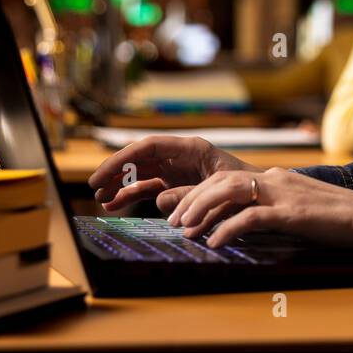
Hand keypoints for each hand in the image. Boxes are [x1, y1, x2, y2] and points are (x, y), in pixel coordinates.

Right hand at [88, 135, 264, 213]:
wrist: (258, 195)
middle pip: (139, 159)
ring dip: (119, 184)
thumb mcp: (216, 187)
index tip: (101, 174)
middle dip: (115, 171)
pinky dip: (131, 195)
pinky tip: (114, 205)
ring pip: (140, 173)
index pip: (148, 147)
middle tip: (94, 187)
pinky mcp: (176, 185)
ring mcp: (176, 170)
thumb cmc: (242, 185)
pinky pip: (148, 187)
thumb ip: (187, 193)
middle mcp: (179, 156)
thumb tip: (159, 200)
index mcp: (190, 148)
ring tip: (101, 199)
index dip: (122, 159)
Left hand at [166, 167, 352, 250]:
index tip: (180, 211)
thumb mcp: (300, 210)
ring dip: (203, 210)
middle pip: (221, 180)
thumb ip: (274, 211)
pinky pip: (251, 217)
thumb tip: (245, 224)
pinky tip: (215, 243)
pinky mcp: (293, 213)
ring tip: (185, 230)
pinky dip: (228, 229)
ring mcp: (284, 194)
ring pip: (230, 191)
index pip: (227, 177)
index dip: (199, 193)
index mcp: (277, 178)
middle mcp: (276, 179)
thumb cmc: (340, 219)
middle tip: (174, 221)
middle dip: (192, 200)